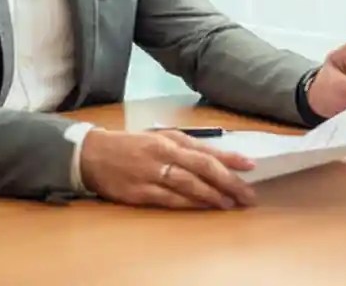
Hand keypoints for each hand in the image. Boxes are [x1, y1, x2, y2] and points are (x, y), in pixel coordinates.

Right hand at [79, 129, 256, 209]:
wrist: (93, 155)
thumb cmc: (132, 145)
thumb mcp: (160, 138)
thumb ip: (187, 147)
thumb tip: (219, 157)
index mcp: (170, 139)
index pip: (206, 149)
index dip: (230, 158)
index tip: (251, 166)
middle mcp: (163, 154)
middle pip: (202, 167)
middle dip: (228, 181)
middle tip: (247, 194)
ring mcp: (151, 173)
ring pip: (188, 185)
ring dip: (212, 195)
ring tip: (230, 203)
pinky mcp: (140, 192)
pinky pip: (169, 199)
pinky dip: (189, 204)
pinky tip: (203, 207)